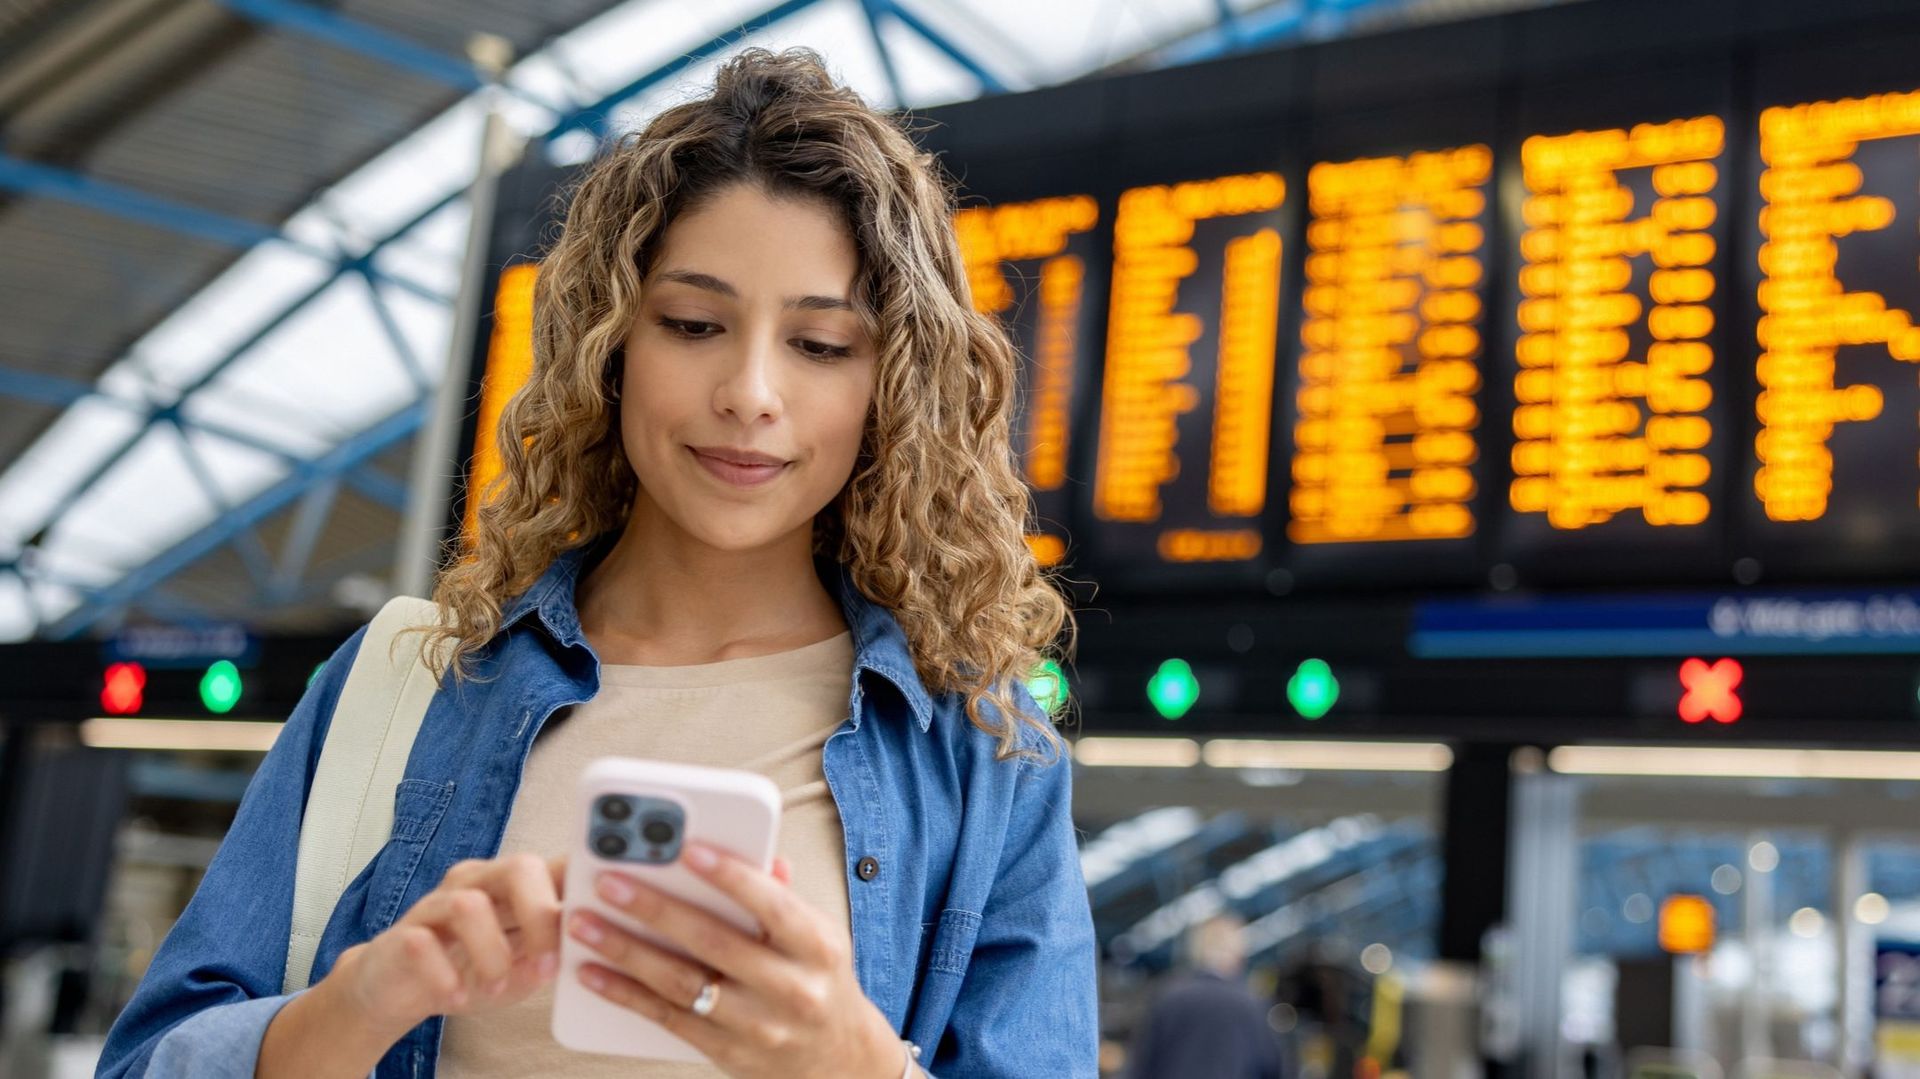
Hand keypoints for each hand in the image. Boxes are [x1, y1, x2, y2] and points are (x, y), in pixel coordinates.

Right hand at [330, 852, 567, 1036]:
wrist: (399, 987)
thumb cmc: (470, 970)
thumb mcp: (522, 965)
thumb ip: (551, 953)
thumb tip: (582, 949)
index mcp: (513, 886)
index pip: (554, 864)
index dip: (583, 876)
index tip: (604, 904)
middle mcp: (477, 883)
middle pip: (518, 868)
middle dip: (540, 916)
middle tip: (548, 965)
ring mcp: (437, 905)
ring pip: (469, 905)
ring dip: (491, 954)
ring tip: (496, 990)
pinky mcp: (403, 934)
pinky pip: (422, 943)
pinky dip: (444, 975)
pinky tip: (457, 997)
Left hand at [567, 843, 904, 1078]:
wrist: (836, 1057)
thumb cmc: (816, 977)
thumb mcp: (816, 932)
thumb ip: (780, 894)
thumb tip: (756, 853)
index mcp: (817, 946)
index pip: (772, 905)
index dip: (731, 875)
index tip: (688, 848)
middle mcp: (791, 988)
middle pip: (713, 943)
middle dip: (655, 908)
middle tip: (609, 881)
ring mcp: (757, 1025)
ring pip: (682, 983)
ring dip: (626, 951)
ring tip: (584, 923)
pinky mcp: (726, 1051)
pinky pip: (667, 1019)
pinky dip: (625, 994)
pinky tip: (592, 972)